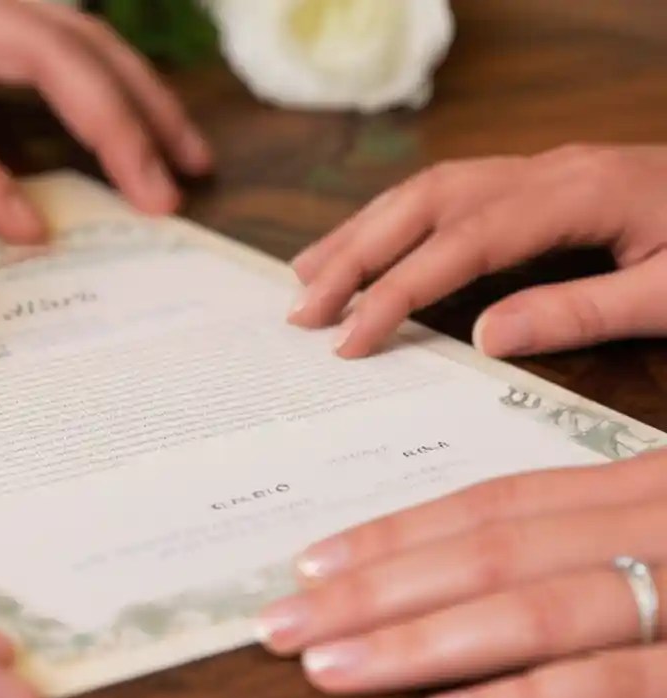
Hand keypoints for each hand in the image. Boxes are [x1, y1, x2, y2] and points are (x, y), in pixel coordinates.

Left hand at [255, 450, 666, 697]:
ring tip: (330, 666)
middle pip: (488, 553)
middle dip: (374, 589)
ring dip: (418, 641)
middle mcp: (654, 524)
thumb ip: (589, 537)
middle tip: (282, 621)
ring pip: (531, 610)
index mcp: (640, 488)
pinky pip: (617, 682)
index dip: (395, 534)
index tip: (311, 561)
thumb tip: (468, 573)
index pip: (494, 505)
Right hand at [286, 145, 666, 357]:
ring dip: (361, 231)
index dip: (397, 290)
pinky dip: (394, 220)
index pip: (461, 243)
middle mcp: (546, 170)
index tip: (348, 341)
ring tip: (304, 277)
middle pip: (424, 202)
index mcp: (578, 193)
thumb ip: (584, 310)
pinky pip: (447, 192)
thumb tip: (486, 338)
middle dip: (354, 255)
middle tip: (300, 312)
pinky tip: (367, 246)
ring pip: (426, 188)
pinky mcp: (540, 180)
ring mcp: (540, 169)